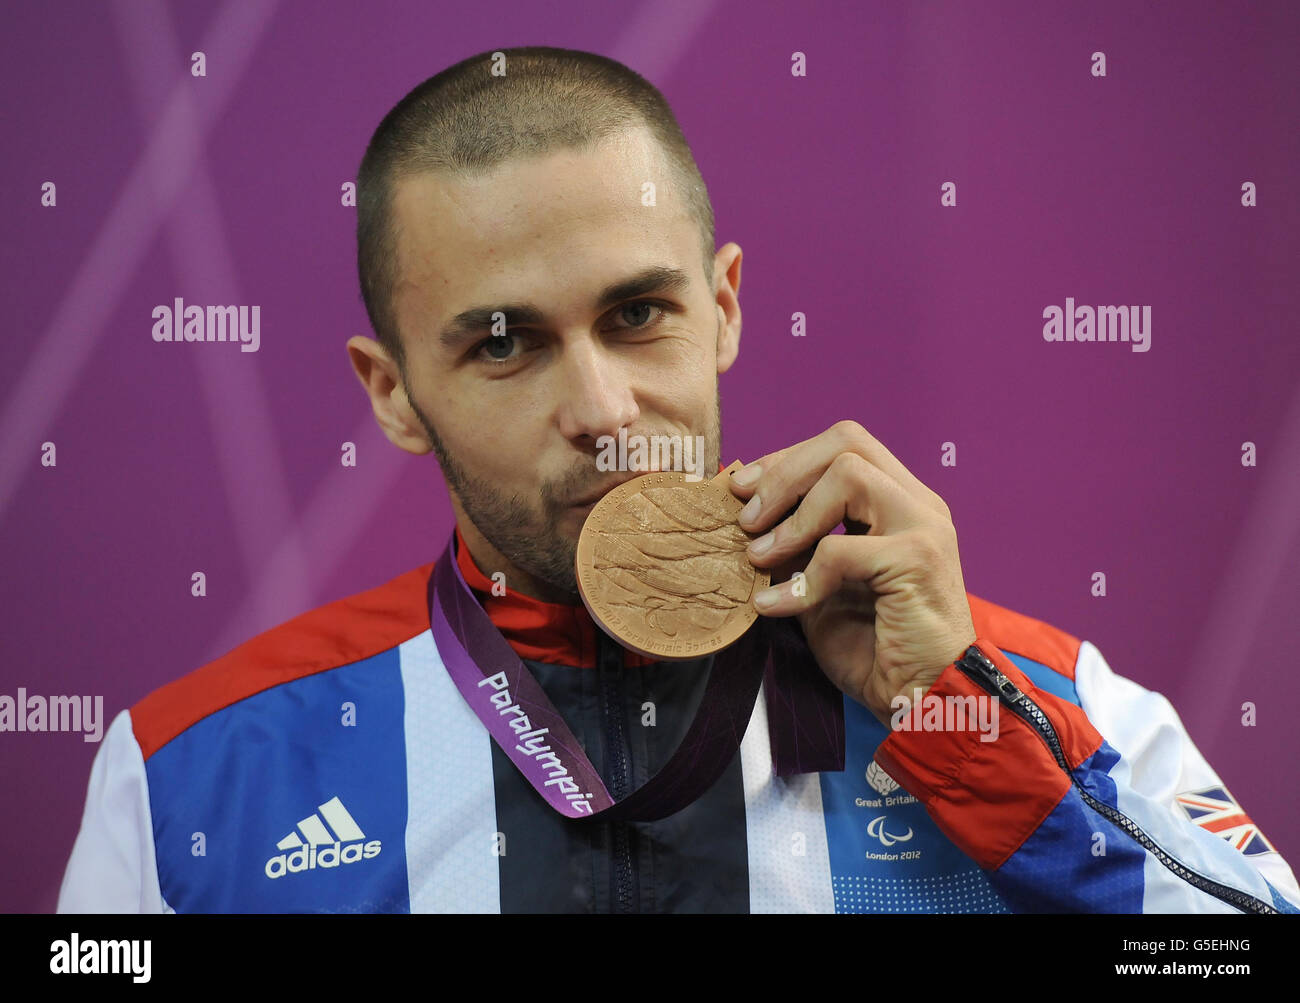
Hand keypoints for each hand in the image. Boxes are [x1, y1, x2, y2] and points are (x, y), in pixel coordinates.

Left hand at [730, 421, 976, 726]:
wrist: (921, 701)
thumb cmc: (875, 649)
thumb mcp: (820, 586)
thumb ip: (796, 548)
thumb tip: (747, 518)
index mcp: (900, 503)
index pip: (844, 447)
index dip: (788, 460)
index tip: (743, 489)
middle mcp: (917, 504)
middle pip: (847, 442)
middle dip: (784, 472)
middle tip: (746, 517)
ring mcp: (923, 527)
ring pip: (849, 474)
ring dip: (793, 518)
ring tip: (760, 557)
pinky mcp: (916, 560)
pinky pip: (839, 550)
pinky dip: (799, 579)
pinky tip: (777, 606)